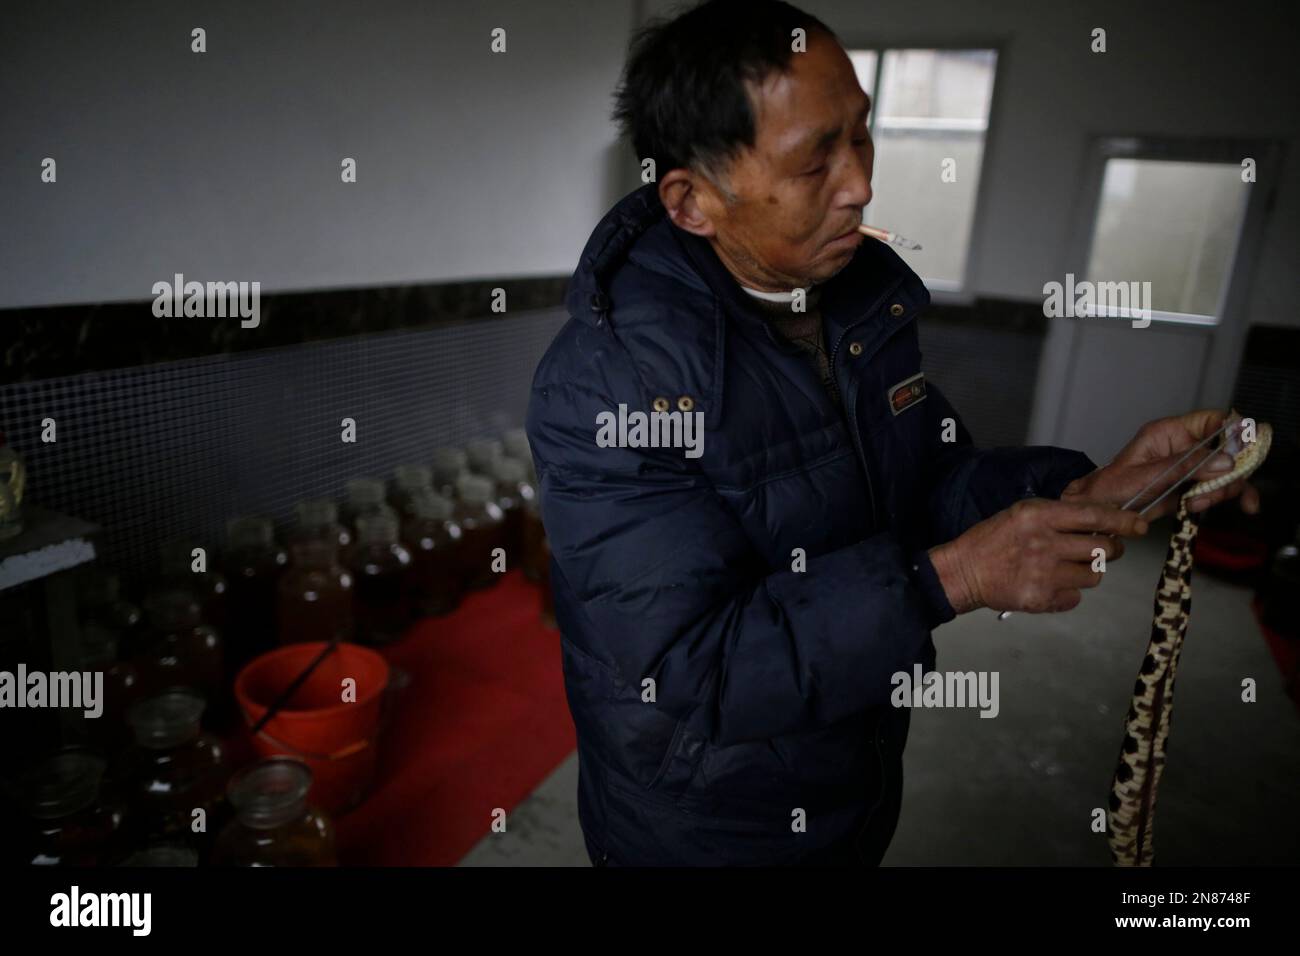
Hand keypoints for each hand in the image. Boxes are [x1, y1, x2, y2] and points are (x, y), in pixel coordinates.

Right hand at [928, 498, 1147, 613]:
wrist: (963, 571)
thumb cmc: (993, 540)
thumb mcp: (1023, 514)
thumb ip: (1059, 516)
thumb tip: (1101, 524)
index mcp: (1039, 515)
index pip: (1094, 515)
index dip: (1123, 520)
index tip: (1139, 525)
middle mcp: (1044, 543)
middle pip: (1103, 548)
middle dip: (1110, 550)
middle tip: (1102, 549)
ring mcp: (1044, 573)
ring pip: (1094, 576)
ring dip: (1087, 573)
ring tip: (1066, 569)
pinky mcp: (1041, 598)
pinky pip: (1076, 598)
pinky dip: (1068, 593)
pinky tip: (1048, 585)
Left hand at [1062, 409, 1260, 519]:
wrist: (1100, 512)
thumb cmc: (1111, 488)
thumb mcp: (1147, 475)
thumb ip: (1186, 466)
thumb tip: (1225, 460)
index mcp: (1170, 432)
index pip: (1213, 420)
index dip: (1233, 431)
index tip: (1240, 451)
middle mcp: (1185, 447)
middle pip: (1227, 449)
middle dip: (1230, 469)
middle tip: (1218, 487)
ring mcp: (1191, 467)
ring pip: (1228, 471)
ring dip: (1225, 488)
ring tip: (1199, 503)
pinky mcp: (1193, 487)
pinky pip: (1222, 487)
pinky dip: (1235, 495)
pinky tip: (1246, 505)